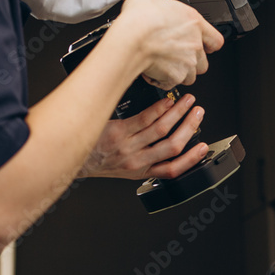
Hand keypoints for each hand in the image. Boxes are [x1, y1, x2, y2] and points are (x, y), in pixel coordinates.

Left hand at [78, 94, 208, 179]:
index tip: (204, 148)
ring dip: (178, 113)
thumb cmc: (95, 160)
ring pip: (161, 130)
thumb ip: (144, 159)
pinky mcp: (117, 132)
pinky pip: (144, 119)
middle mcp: (136, 161)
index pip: (172, 170)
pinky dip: (159, 109)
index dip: (191, 159)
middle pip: (172, 146)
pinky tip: (166, 102)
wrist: (70, 155)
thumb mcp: (124, 168)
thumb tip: (166, 141)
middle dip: (190, 128)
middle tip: (199, 113)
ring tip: (187, 101)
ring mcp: (127, 147)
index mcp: (140, 172)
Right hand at [114, 0, 224, 90]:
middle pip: (203, 62)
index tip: (206, 46)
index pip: (216, 40)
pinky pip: (173, 84)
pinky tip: (154, 72)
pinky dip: (164, 81)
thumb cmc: (141, 19)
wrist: (131, 40)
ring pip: (191, 76)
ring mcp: (187, 62)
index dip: (211, 44)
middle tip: (178, 56)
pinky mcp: (175, 77)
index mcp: (194, 22)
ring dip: (180, 73)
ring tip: (166, 65)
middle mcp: (194, 44)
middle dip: (192, 62)